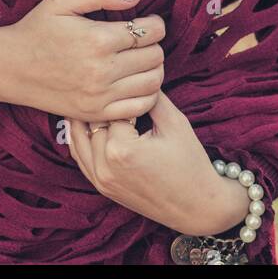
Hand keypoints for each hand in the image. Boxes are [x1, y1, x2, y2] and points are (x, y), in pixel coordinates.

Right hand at [0, 0, 165, 120]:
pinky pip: (140, 107)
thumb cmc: (37, 28)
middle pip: (155, 57)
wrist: (11, 67)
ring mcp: (101, 96)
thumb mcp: (64, 0)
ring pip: (153, 83)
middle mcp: (103, 70)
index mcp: (98, 39)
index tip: (148, 21)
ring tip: (141, 59)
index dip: (155, 24)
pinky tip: (135, 81)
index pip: (151, 32)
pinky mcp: (97, 113)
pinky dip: (147, 94)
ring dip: (154, 68)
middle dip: (154, 44)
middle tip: (142, 39)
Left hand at [66, 88, 245, 234]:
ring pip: (79, 137)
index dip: (120, 91)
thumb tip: (135, 71)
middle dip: (103, 103)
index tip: (124, 78)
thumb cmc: (190, 162)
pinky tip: (85, 121)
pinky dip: (81, 138)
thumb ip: (150, 95)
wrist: (198, 207)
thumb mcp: (174, 122)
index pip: (111, 105)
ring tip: (91, 95)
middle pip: (92, 120)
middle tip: (105, 81)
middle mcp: (105, 167)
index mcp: (121, 149)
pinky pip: (81, 157)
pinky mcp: (102, 188)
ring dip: (86, 118)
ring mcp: (101, 180)